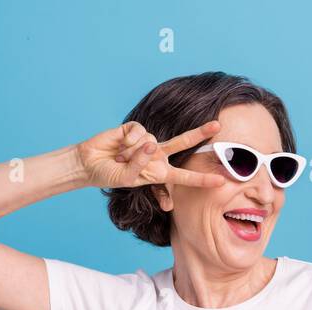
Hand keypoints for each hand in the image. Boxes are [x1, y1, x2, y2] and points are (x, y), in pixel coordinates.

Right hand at [75, 119, 226, 190]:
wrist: (90, 163)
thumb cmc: (109, 175)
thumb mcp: (127, 179)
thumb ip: (140, 165)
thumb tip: (150, 144)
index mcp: (160, 172)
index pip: (184, 176)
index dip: (202, 179)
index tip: (221, 181)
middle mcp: (157, 154)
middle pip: (184, 142)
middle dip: (200, 133)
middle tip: (218, 125)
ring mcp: (147, 140)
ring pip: (149, 142)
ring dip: (131, 153)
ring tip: (119, 157)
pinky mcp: (135, 129)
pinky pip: (138, 132)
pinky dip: (128, 141)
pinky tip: (118, 145)